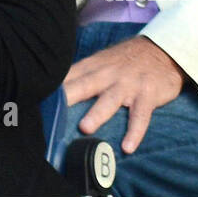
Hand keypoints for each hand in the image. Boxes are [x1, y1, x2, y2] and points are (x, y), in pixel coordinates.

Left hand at [63, 35, 185, 153]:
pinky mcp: (147, 94)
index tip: (35, 96)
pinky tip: (128, 147)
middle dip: (68, 96)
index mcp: (93, 66)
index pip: (68, 75)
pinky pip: (140, 116)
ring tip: (85, 128)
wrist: (163, 49)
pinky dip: (135, 132)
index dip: (52, 87)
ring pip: (110, 100)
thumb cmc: (125, 60)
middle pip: (84, 85)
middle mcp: (108, 74)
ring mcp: (127, 84)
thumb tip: (54, 92)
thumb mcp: (102, 61)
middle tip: (52, 111)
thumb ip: (81, 75)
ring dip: (97, 113)